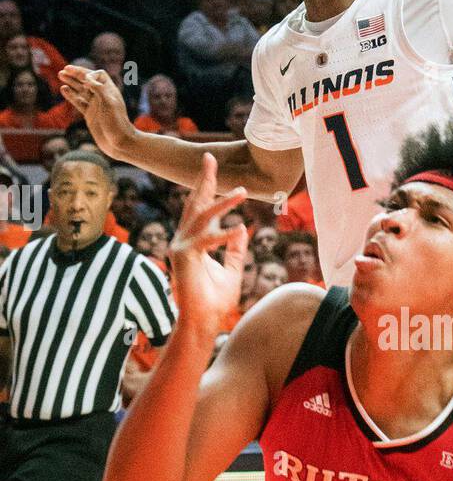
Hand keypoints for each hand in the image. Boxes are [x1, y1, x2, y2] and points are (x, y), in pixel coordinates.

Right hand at [58, 66, 132, 158]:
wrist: (119, 143)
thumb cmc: (117, 124)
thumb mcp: (109, 104)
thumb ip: (99, 89)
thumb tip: (87, 78)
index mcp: (109, 91)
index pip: (99, 75)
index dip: (89, 73)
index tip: (84, 80)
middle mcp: (102, 96)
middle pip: (88, 80)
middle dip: (76, 74)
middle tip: (64, 70)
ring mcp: (95, 106)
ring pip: (81, 90)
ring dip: (71, 82)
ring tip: (60, 75)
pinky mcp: (89, 115)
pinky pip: (78, 102)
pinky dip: (70, 95)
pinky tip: (63, 89)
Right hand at [169, 153, 247, 336]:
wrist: (202, 322)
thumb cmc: (215, 300)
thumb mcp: (230, 270)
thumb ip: (234, 250)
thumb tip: (241, 230)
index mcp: (193, 242)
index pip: (200, 209)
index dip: (206, 188)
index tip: (212, 167)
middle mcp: (183, 240)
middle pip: (194, 204)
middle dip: (203, 180)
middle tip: (210, 157)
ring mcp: (181, 248)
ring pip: (202, 217)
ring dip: (222, 203)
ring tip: (242, 191)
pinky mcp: (184, 259)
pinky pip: (207, 242)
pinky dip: (224, 236)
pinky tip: (240, 228)